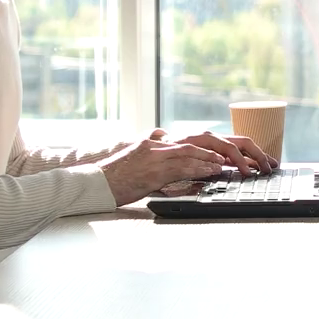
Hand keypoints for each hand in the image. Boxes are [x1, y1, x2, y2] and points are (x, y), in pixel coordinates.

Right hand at [96, 137, 228, 205]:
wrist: (97, 182)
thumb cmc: (111, 174)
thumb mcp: (130, 155)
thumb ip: (147, 146)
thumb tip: (161, 136)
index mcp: (149, 145)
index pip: (179, 144)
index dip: (197, 149)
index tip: (209, 153)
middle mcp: (154, 149)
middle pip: (188, 147)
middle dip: (207, 152)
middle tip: (222, 157)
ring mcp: (155, 160)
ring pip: (188, 156)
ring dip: (207, 161)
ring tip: (220, 166)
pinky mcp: (154, 174)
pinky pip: (181, 170)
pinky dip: (198, 170)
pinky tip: (208, 173)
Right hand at [149, 128, 278, 175]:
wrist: (148, 153)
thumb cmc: (176, 158)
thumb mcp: (202, 159)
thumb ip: (220, 162)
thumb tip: (243, 168)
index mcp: (215, 141)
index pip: (243, 143)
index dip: (260, 153)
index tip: (274, 164)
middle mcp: (207, 137)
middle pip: (238, 141)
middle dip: (256, 154)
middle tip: (267, 168)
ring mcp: (195, 142)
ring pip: (222, 145)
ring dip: (237, 158)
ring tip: (248, 171)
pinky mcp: (181, 149)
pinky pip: (198, 154)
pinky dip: (210, 160)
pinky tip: (219, 167)